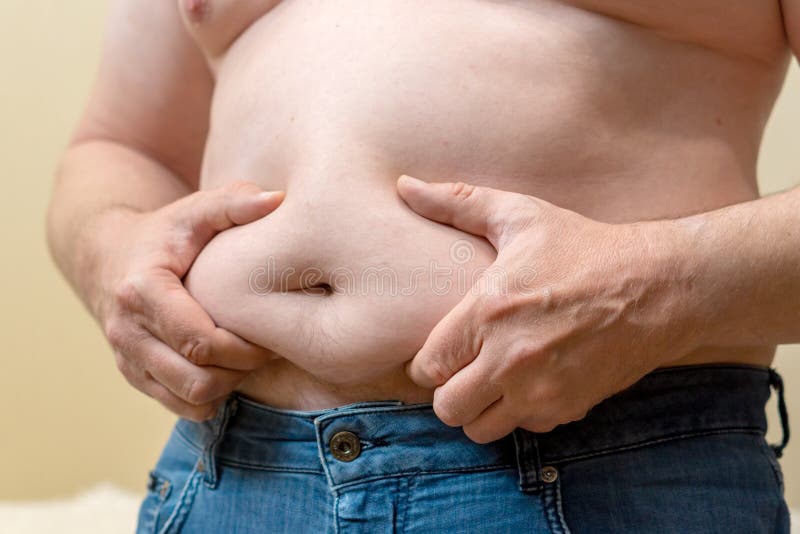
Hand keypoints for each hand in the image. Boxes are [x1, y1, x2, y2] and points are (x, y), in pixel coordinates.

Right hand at [98, 182, 283, 420]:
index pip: (199, 341)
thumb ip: (235, 202)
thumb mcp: (196, 209)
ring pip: (190, 398)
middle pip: (197, 378)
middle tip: (269, 348)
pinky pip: (178, 406)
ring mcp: (127, 356)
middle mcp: (127, 330)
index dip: (244, 347)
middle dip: (242, 369)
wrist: (109, 254)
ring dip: (228, 385)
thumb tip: (279, 199)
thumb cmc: (166, 232)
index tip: (272, 334)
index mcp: (142, 290)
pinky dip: (210, 396)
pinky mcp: (133, 374)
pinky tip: (227, 368)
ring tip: (248, 357)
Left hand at [397, 175, 695, 442]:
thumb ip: (456, 203)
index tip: (443, 348)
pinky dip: (521, 412)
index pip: (427, 367)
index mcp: (487, 313)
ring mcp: (541, 390)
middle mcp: (508, 360)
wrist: (658, 286)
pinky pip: (525, 428)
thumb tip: (404, 185)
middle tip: (464, 367)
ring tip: (492, 379)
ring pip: (481, 428)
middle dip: (448, 390)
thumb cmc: (584, 247)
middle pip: (447, 408)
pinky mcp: (569, 408)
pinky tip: (532, 381)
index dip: (427, 361)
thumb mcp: (520, 216)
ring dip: (480, 408)